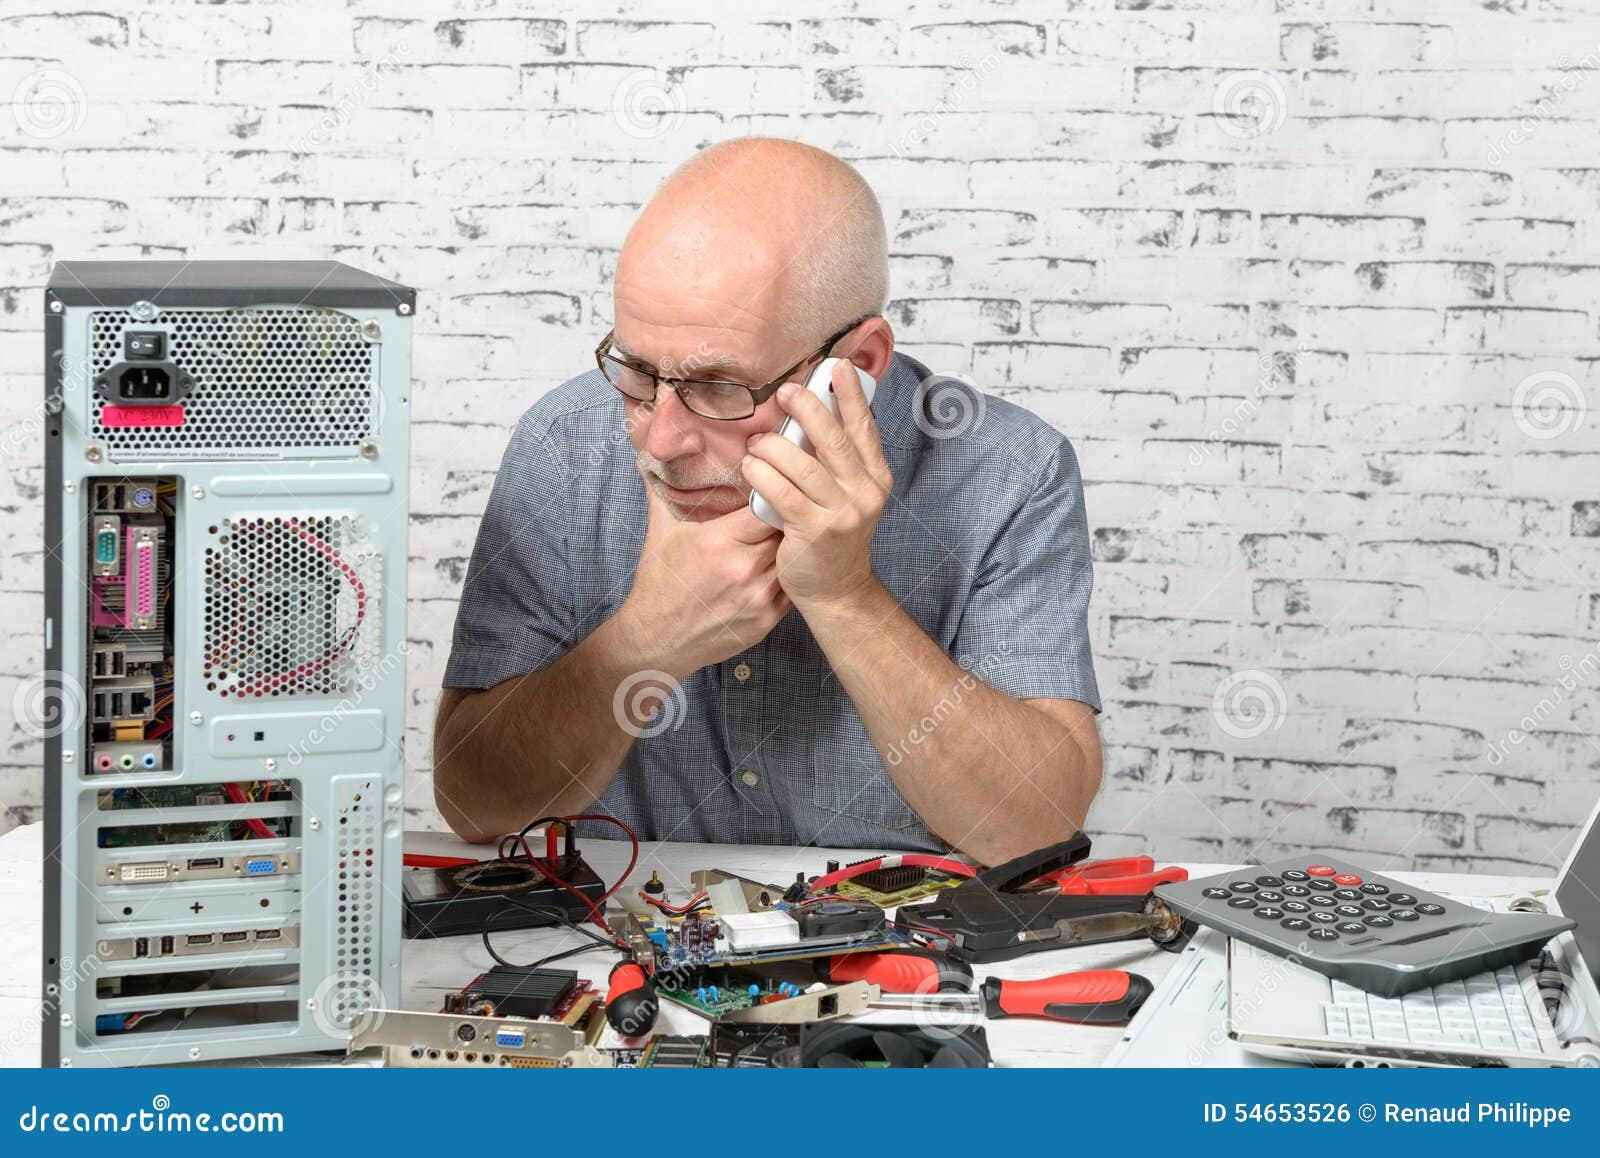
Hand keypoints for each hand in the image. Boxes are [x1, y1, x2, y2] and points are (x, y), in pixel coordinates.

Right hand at [615, 481, 790, 676]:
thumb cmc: (659, 586)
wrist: (657, 640)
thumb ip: (662, 493)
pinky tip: (780, 570)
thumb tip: (650, 457)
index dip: (772, 497)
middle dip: (784, 521)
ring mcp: (758, 597)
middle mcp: (743, 569)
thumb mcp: (660, 535)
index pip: (766, 507)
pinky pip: (790, 590)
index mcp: (719, 542)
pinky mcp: (766, 621)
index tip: (771, 492)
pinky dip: (787, 578)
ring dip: (789, 550)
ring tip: (788, 541)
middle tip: (785, 512)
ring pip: (791, 561)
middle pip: (784, 532)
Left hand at [740, 359, 892, 611]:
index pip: (864, 429)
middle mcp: (864, 493)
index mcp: (875, 478)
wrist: (836, 590)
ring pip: (802, 465)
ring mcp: (841, 513)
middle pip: (834, 440)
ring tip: (756, 441)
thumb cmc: (834, 536)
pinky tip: (750, 466)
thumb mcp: (847, 497)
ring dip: (773, 446)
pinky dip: (762, 474)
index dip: (851, 396)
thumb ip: (836, 463)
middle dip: (808, 409)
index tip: (837, 367)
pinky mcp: (814, 530)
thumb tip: (809, 417)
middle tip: (785, 391)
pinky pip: (782, 491)